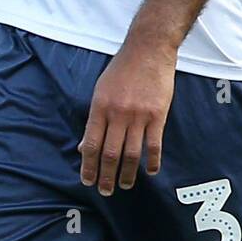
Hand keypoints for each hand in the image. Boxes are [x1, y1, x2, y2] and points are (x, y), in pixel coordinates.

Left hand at [78, 38, 175, 194]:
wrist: (148, 49)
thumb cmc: (122, 69)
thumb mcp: (101, 90)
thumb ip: (94, 119)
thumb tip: (83, 145)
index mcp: (100, 106)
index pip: (91, 143)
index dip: (88, 165)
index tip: (87, 180)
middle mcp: (117, 113)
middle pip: (110, 153)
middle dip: (106, 176)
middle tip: (105, 191)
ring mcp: (138, 115)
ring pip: (131, 153)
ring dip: (127, 173)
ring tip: (124, 185)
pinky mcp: (158, 115)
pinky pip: (154, 145)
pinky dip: (152, 161)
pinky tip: (150, 171)